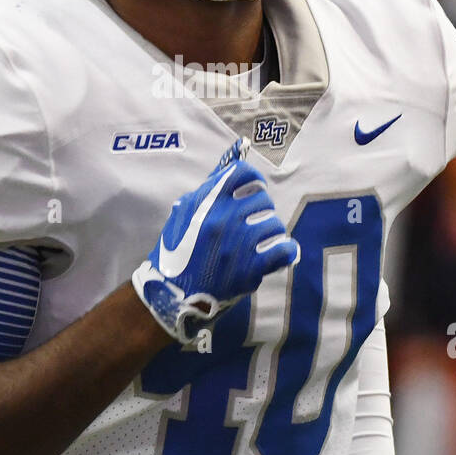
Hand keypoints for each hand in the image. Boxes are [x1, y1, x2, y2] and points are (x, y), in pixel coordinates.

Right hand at [132, 137, 298, 344]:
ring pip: (274, 224)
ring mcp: (239, 244)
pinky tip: (278, 254)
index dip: (253, 179)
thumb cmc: (176, 251)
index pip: (242, 172)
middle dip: (260, 209)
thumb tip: (232, 160)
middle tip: (253, 222)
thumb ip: (209, 188)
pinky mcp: (250, 269)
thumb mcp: (184, 213)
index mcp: (206, 202)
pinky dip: (285, 251)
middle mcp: (224, 219)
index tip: (254, 188)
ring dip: (270, 232)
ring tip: (261, 242)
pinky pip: (283, 250)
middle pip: (262, 198)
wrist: (171, 294)